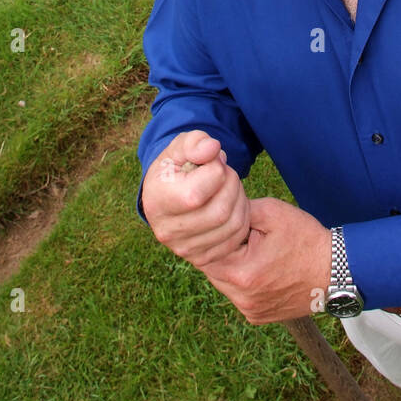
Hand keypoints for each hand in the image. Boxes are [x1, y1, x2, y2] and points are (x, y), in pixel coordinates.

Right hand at [141, 130, 250, 267]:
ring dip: (241, 200)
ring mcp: (184, 248)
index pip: (197, 193)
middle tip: (227, 173)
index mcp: (157, 201)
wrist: (169, 194)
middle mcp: (167, 230)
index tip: (214, 161)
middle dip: (232, 185)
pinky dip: (243, 219)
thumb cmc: (177, 166)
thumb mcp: (180, 146)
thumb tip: (212, 149)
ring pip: (232, 226)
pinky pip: (236, 239)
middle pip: (219, 212)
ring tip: (230, 187)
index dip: (216, 171)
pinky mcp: (201, 258)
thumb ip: (195, 142)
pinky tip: (233, 204)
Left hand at [199, 197, 332, 324]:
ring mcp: (250, 310)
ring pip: (224, 283)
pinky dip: (243, 281)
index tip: (223, 222)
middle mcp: (242, 298)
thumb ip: (237, 211)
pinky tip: (262, 267)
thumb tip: (215, 209)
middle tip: (242, 235)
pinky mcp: (258, 317)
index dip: (211, 233)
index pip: (204, 252)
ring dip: (231, 266)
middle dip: (221, 250)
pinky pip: (238, 295)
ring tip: (255, 251)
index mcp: (241, 273)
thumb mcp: (272, 213)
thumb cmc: (306, 240)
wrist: (337, 271)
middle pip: (212, 269)